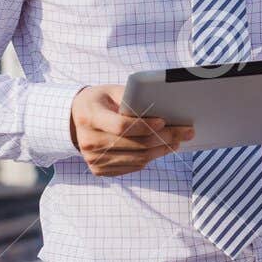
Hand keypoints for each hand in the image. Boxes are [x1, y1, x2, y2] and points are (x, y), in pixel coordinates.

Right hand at [69, 84, 193, 176]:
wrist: (76, 119)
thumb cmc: (99, 101)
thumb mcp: (112, 91)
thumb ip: (133, 98)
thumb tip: (163, 105)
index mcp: (90, 117)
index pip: (121, 126)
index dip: (145, 126)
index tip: (164, 121)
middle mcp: (89, 141)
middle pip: (134, 145)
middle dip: (164, 138)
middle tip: (185, 132)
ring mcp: (92, 159)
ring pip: (137, 159)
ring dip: (161, 151)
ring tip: (178, 141)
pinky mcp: (98, 170)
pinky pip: (131, 167)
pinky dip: (149, 159)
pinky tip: (160, 149)